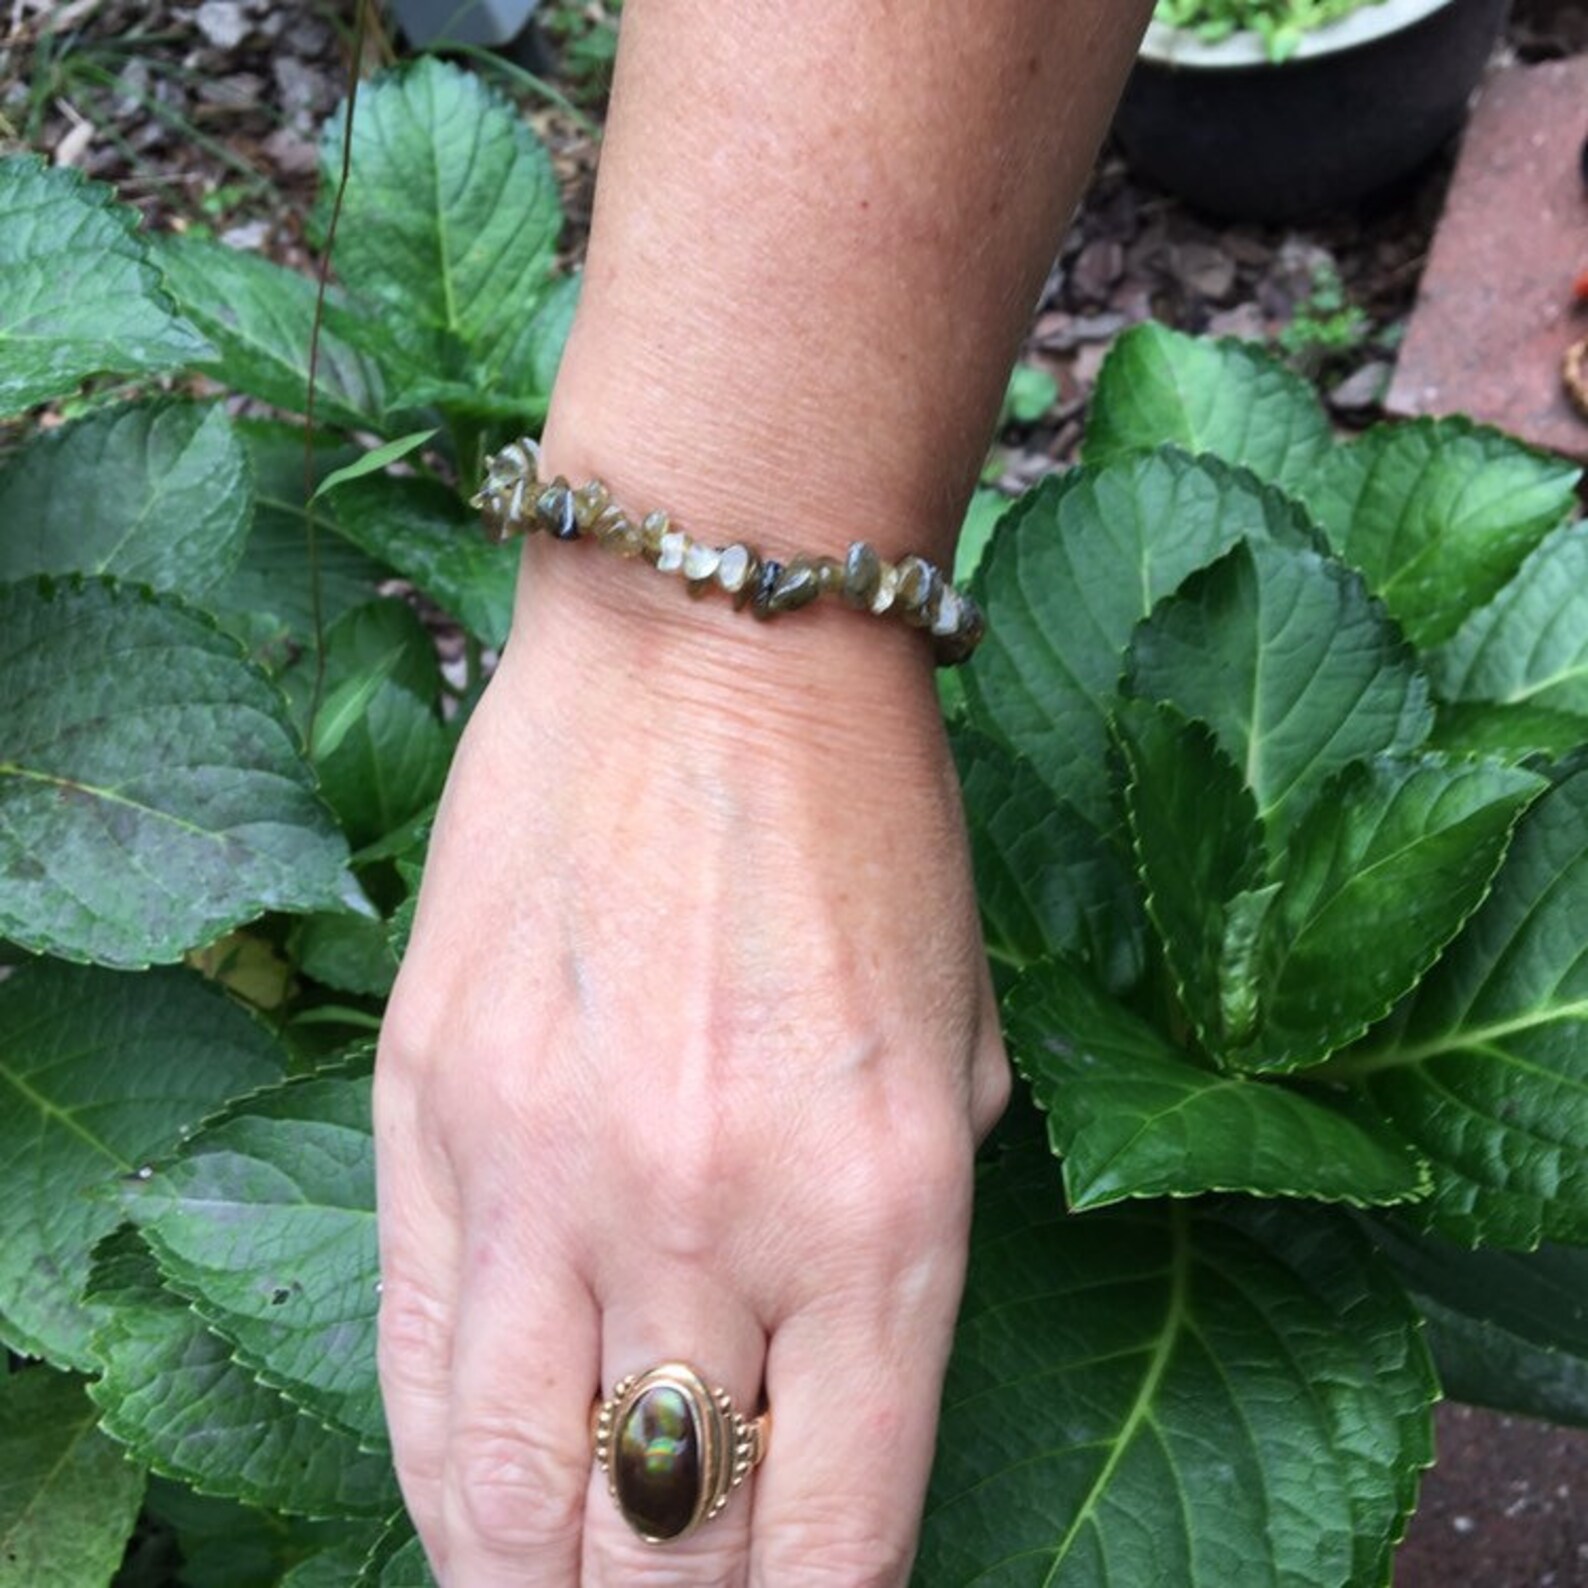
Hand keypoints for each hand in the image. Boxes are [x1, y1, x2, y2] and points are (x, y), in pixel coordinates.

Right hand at [374, 549, 1008, 1584]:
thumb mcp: (961, 1044)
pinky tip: (479, 1500)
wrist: (714, 644)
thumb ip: (899, 1238)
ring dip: (537, 1579)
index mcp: (887, 1210)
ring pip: (509, 1496)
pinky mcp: (427, 1103)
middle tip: (679, 1586)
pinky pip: (413, 1364)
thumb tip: (819, 1388)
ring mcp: (551, 1165)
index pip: (834, 1541)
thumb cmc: (869, 829)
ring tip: (563, 1585)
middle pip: (665, 1548)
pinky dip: (448, 1471)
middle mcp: (717, 1216)